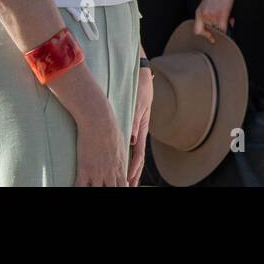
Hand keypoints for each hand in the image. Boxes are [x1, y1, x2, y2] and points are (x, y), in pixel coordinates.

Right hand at [74, 107, 126, 185]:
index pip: (123, 187)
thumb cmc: (110, 128)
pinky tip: (74, 188)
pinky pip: (80, 187)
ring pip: (96, 191)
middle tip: (102, 188)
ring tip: (91, 188)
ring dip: (94, 190)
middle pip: (112, 191)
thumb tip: (124, 164)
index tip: (119, 189)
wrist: (98, 119)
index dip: (121, 190)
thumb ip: (122, 157)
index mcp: (120, 166)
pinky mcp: (84, 169)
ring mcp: (97, 172)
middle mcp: (110, 172)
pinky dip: (78, 190)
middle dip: (109, 192)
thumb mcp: (121, 144)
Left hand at [126, 66, 152, 185]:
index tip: (129, 179)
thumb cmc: (141, 89)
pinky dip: (125, 156)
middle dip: (133, 173)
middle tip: (127, 186)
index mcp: (142, 128)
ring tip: (125, 181)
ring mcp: (135, 130)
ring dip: (129, 167)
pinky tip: (119, 162)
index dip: (134, 167)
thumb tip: (132, 139)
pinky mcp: (130, 126)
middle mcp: (139, 132)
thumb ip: (135, 120)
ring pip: (132, 153)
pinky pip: (127, 144)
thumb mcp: (139, 103)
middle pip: (136, 157)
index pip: (139, 153)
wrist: (143, 77)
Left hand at [193, 0, 235, 42]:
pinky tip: (231, 21)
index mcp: (199, 12)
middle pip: (211, 31)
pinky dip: (229, 29)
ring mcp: (212, 16)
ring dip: (226, 26)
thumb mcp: (209, 2)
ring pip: (219, 30)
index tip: (212, 37)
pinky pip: (224, 29)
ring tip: (229, 17)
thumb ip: (211, 13)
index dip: (205, 35)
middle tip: (225, 24)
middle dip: (219, 30)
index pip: (197, 31)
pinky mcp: (222, 15)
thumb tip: (219, 23)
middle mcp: (204, 15)